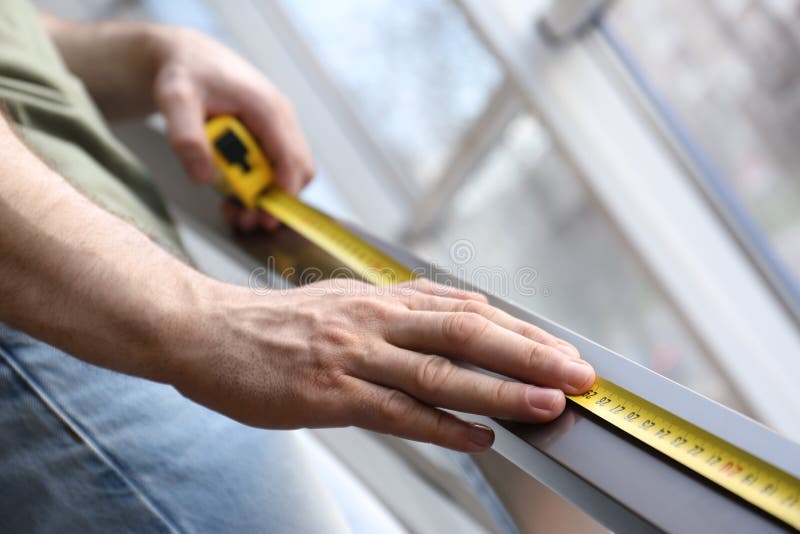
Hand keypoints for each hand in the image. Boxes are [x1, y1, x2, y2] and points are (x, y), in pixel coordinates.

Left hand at [151, 28, 313, 230]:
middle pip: (297, 172)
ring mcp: (276, 130)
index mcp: (267, 108)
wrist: (187, 57)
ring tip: (233, 210)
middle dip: (274, 201)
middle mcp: (280, 120)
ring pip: (287, 175)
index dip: (285, 192)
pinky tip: (231, 195)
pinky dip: (255, 188)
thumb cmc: (185, 72)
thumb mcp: (175, 99)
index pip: (292, 158)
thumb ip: (186, 137)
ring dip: (263, 198)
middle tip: (244, 218)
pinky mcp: (266, 138)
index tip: (267, 216)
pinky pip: (272, 170)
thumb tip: (204, 177)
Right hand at [172, 279, 594, 451]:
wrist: (207, 331)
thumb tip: (458, 318)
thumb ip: (400, 312)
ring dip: (498, 390)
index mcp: (382, 299)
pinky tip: (478, 437)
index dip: (520, 330)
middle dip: (529, 354)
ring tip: (546, 405)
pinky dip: (440, 426)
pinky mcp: (328, 393)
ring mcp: (353, 356)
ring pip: (438, 373)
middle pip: (466, 333)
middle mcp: (376, 321)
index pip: (467, 310)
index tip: (562, 348)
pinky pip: (395, 412)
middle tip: (578, 374)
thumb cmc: (278, 324)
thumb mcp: (345, 302)